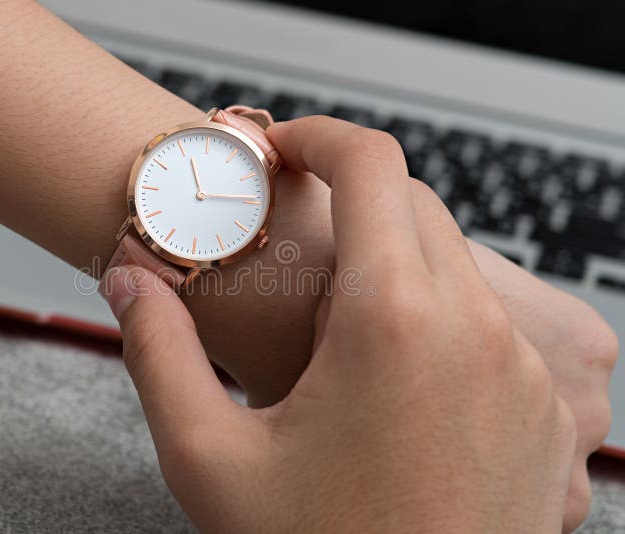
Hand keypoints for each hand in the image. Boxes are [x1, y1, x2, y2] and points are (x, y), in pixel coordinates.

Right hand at [104, 117, 576, 532]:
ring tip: (337, 332)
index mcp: (392, 321)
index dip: (321, 135)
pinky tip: (393, 381)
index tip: (287, 148)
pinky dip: (439, 322)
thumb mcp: (211, 460)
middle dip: (352, 203)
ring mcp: (523, 371)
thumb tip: (130, 282)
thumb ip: (159, 355)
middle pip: (415, 206)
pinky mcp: (542, 409)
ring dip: (395, 267)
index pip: (372, 163)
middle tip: (297, 247)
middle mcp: (475, 331)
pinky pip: (490, 326)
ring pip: (457, 266)